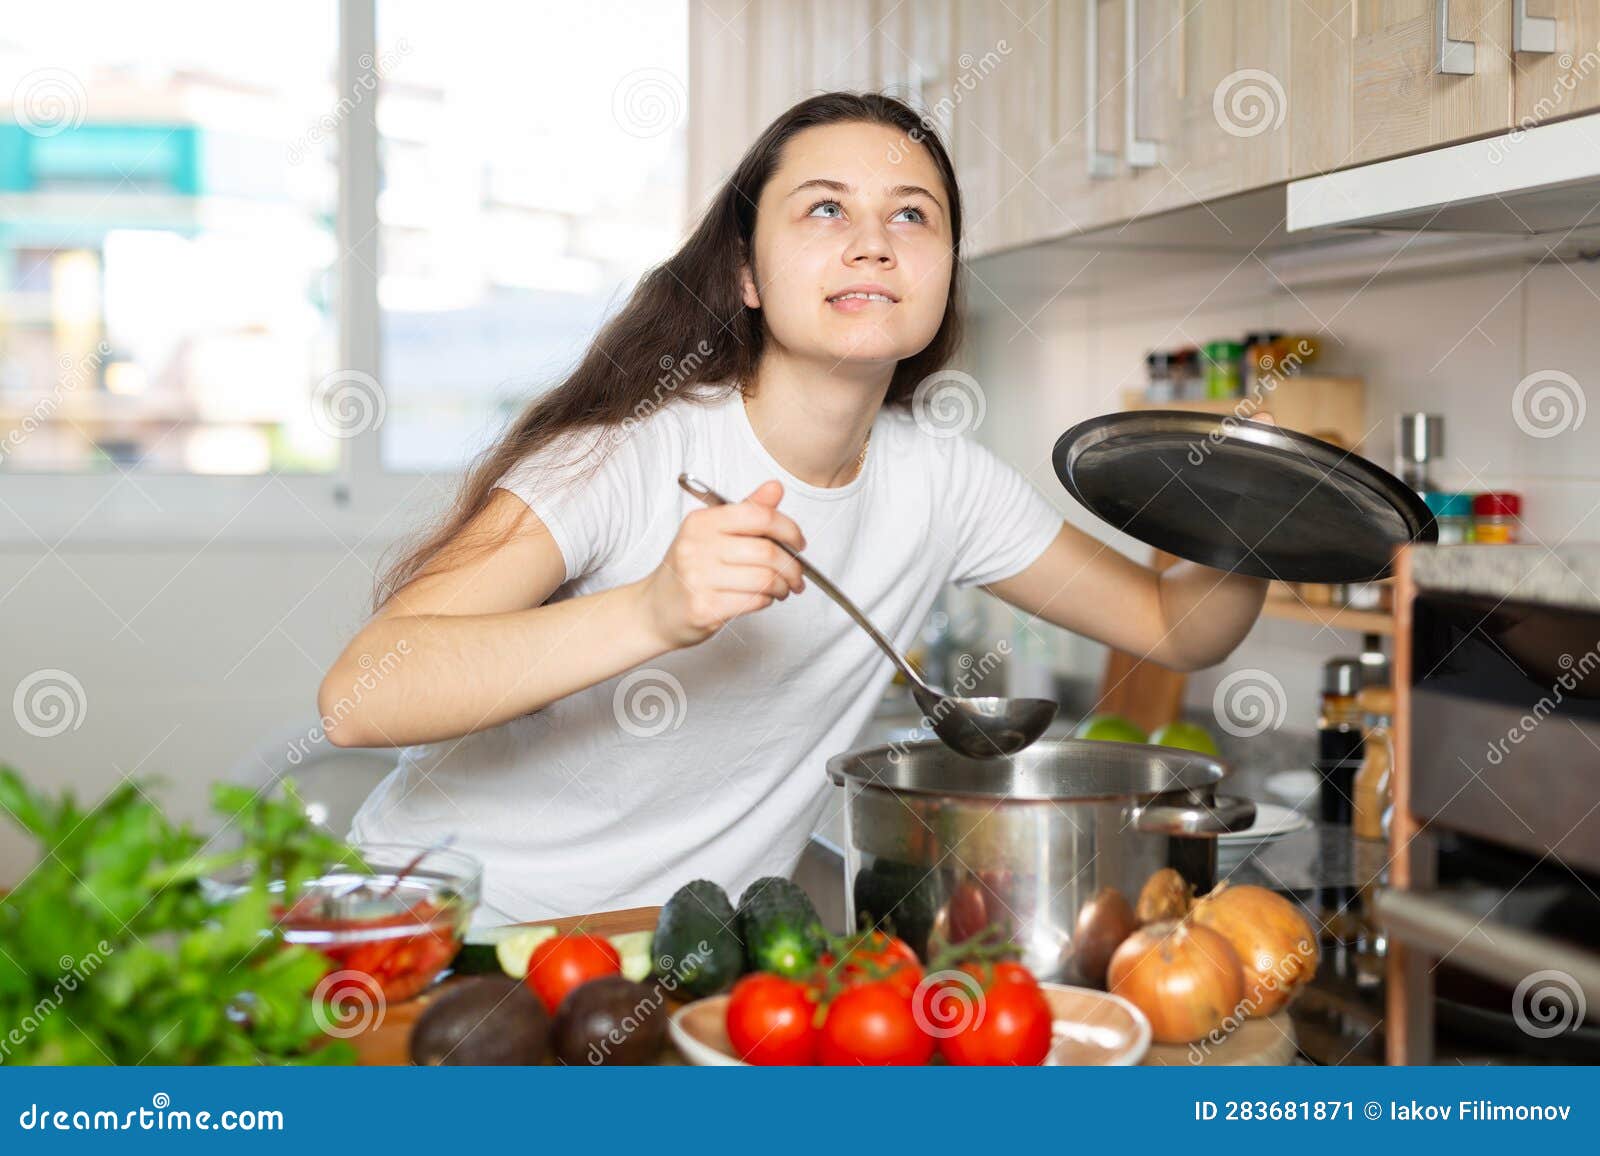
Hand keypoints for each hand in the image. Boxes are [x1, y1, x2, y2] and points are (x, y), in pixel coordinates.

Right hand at [640, 480, 807, 647]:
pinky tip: (763, 599)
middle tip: (796, 575)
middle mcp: (697, 546)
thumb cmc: (689, 571)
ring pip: (764, 579)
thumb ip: (746, 512)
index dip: (788, 529)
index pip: (759, 516)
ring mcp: (698, 578)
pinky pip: (754, 601)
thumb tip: (775, 488)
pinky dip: (767, 601)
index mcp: (701, 522)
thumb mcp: (711, 533)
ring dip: (782, 586)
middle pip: (767, 551)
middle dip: (792, 566)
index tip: (798, 542)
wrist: (654, 610)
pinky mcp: (704, 607)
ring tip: (781, 589)